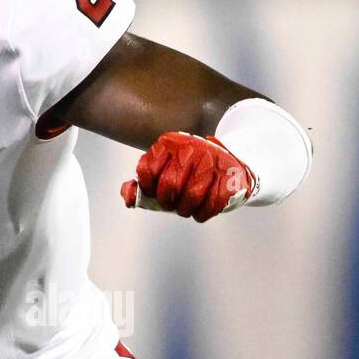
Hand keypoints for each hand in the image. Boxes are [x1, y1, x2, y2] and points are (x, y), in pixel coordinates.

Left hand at [121, 132, 254, 221]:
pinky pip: (211, 204)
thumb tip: (129, 197)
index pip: (147, 169)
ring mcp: (212, 162)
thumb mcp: (163, 169)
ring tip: (184, 208)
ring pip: (191, 196)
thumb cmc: (189, 170)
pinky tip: (199, 210)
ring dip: (184, 209)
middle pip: (169, 185)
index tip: (152, 192)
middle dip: (166, 201)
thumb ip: (142, 183)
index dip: (146, 187)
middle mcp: (191, 148)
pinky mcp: (229, 177)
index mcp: (169, 144)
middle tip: (169, 203)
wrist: (228, 164)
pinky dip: (201, 214)